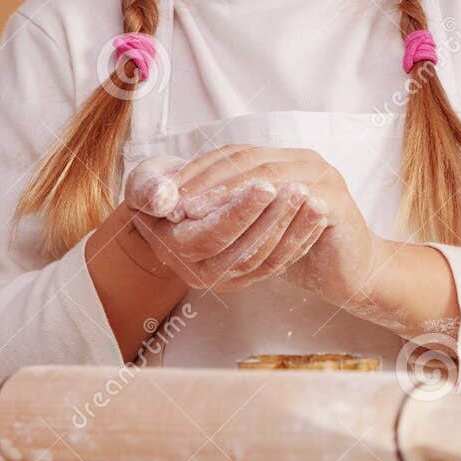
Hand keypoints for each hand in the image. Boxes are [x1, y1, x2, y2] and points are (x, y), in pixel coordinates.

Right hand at [122, 155, 327, 292]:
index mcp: (175, 248)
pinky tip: (316, 216)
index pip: (212, 235)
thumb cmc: (156, 189)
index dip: (239, 211)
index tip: (265, 184)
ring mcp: (226, 277)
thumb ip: (150, 189)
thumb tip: (163, 196)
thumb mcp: (144, 183)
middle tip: (299, 188)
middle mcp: (201, 272)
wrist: (169, 208)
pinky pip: (277, 264)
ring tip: (312, 198)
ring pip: (264, 260)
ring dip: (291, 229)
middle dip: (273, 219)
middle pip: (243, 252)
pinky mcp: (247, 275)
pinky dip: (298, 241)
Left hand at [168, 145, 382, 310]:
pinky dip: (260, 211)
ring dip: (226, 193)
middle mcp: (303, 160)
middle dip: (207, 180)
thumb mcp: (261, 226)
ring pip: (265, 175)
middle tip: (175, 200)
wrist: (351, 272)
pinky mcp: (334, 201)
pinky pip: (291, 200)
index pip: (235, 154)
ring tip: (195, 211)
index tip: (168, 191)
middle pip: (246, 159)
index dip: (200, 170)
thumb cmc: (303, 250)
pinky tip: (236, 227)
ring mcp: (321, 176)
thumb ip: (234, 210)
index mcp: (285, 159)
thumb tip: (181, 208)